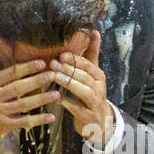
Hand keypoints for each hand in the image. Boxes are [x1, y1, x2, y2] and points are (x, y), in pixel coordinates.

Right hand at [0, 27, 61, 142]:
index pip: (10, 73)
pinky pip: (23, 122)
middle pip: (18, 88)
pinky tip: (51, 116)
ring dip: (40, 100)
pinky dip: (37, 120)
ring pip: (23, 105)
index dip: (26, 68)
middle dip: (37, 81)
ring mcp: (0, 111)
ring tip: (57, 94)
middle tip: (54, 75)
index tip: (41, 62)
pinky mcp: (5, 124)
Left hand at [53, 30, 113, 147]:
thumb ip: (92, 53)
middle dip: (70, 69)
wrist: (99, 122)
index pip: (89, 65)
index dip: (76, 60)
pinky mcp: (87, 117)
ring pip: (84, 91)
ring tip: (54, 76)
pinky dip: (66, 101)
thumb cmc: (91, 93)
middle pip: (86, 77)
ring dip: (69, 83)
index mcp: (99, 76)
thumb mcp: (92, 74)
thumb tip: (93, 31)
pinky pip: (76, 108)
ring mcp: (95, 103)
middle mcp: (99, 89)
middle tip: (54, 63)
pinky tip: (54, 96)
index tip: (62, 53)